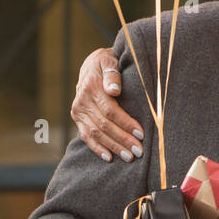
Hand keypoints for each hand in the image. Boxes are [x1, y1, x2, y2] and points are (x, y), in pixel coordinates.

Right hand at [73, 47, 143, 162]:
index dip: (125, 123)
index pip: (110, 110)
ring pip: (96, 133)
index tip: (141, 134)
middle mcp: (82, 100)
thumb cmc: (108, 62)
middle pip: (104, 125)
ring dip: (113, 147)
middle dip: (122, 139)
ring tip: (129, 157)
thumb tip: (114, 90)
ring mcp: (78, 110)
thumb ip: (113, 74)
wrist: (91, 64)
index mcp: (91, 86)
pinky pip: (86, 136)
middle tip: (139, 151)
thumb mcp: (110, 60)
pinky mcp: (77, 118)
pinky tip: (109, 157)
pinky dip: (97, 148)